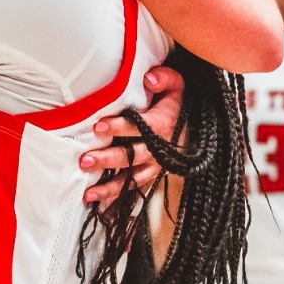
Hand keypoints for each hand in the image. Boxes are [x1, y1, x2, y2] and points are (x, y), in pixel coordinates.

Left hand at [81, 67, 183, 202]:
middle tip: (85, 161)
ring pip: (132, 178)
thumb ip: (164, 78)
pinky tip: (102, 206)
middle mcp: (158, 148)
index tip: (98, 127)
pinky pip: (136, 189)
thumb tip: (149, 77)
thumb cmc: (179, 104)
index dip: (118, 127)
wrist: (199, 128)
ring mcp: (155, 165)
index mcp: (162, 125)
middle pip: (131, 155)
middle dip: (107, 159)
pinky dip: (119, 199)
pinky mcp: (153, 175)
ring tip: (89, 193)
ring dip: (110, 187)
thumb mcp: (177, 86)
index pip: (138, 126)